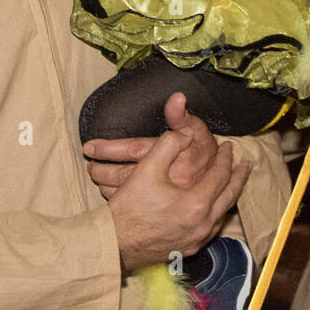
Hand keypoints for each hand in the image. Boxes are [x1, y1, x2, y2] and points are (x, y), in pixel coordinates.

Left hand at [82, 92, 219, 200]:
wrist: (220, 182)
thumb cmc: (204, 151)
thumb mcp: (197, 130)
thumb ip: (181, 116)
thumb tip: (176, 98)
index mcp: (172, 158)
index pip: (133, 150)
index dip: (109, 148)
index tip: (90, 146)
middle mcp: (165, 181)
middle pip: (123, 175)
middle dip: (101, 169)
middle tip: (89, 163)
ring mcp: (161, 199)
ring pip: (125, 193)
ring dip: (105, 184)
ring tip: (95, 174)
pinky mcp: (158, 211)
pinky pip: (131, 206)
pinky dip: (117, 198)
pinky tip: (110, 190)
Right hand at [107, 128, 251, 271]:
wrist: (113, 245)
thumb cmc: (128, 209)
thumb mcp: (147, 169)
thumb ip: (169, 144)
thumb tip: (186, 132)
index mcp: (196, 204)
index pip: (220, 175)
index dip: (225, 158)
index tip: (228, 146)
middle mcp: (202, 225)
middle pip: (230, 196)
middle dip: (239, 177)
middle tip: (245, 164)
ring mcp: (197, 240)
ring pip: (223, 214)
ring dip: (230, 196)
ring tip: (233, 184)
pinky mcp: (188, 249)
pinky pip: (212, 228)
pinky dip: (218, 213)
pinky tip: (215, 208)